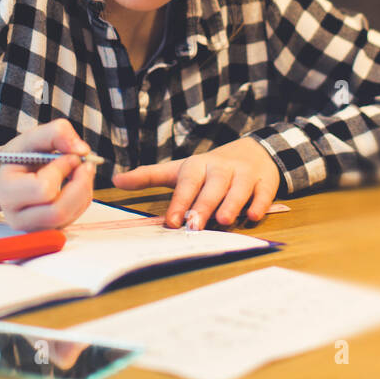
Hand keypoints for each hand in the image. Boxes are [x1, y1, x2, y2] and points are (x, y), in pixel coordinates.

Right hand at [0, 119, 95, 229]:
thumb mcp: (34, 137)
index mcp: (7, 192)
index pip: (43, 189)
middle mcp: (17, 217)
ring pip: (68, 216)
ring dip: (83, 191)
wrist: (12, 176)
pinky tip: (75, 185)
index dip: (62, 169)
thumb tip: (82, 151)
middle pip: (57, 211)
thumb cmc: (22, 157)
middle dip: (79, 185)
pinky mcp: (48, 231)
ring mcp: (33, 228)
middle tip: (85, 165)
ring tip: (80, 171)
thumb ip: (57, 133)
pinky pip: (73, 218)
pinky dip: (82, 200)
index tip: (67, 155)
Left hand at [110, 136, 280, 228]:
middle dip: (203, 206)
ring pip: (237, 188)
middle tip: (194, 226)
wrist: (253, 152)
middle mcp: (220, 169)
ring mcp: (244, 174)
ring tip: (223, 220)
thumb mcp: (179, 169)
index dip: (179, 202)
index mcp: (197, 166)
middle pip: (211, 187)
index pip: (186, 184)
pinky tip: (253, 215)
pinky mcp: (264, 182)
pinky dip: (259, 203)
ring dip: (231, 204)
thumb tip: (115, 180)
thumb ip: (149, 176)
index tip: (170, 222)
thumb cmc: (209, 169)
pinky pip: (262, 193)